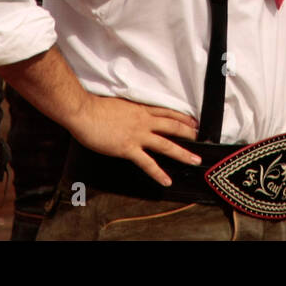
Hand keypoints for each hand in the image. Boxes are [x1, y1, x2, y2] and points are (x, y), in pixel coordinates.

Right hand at [63, 94, 200, 185]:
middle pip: (172, 126)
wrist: (83, 111)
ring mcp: (137, 134)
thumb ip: (129, 111)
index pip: (167, 112)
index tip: (194, 122)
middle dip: (189, 133)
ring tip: (195, 161)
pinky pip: (147, 163)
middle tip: (202, 140)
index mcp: (140, 109)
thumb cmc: (95, 107)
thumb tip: (132, 116)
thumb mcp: (118, 104)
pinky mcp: (128, 148)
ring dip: (182, 153)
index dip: (182, 117)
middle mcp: (143, 120)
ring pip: (166, 144)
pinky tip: (167, 180)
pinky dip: (158, 173)